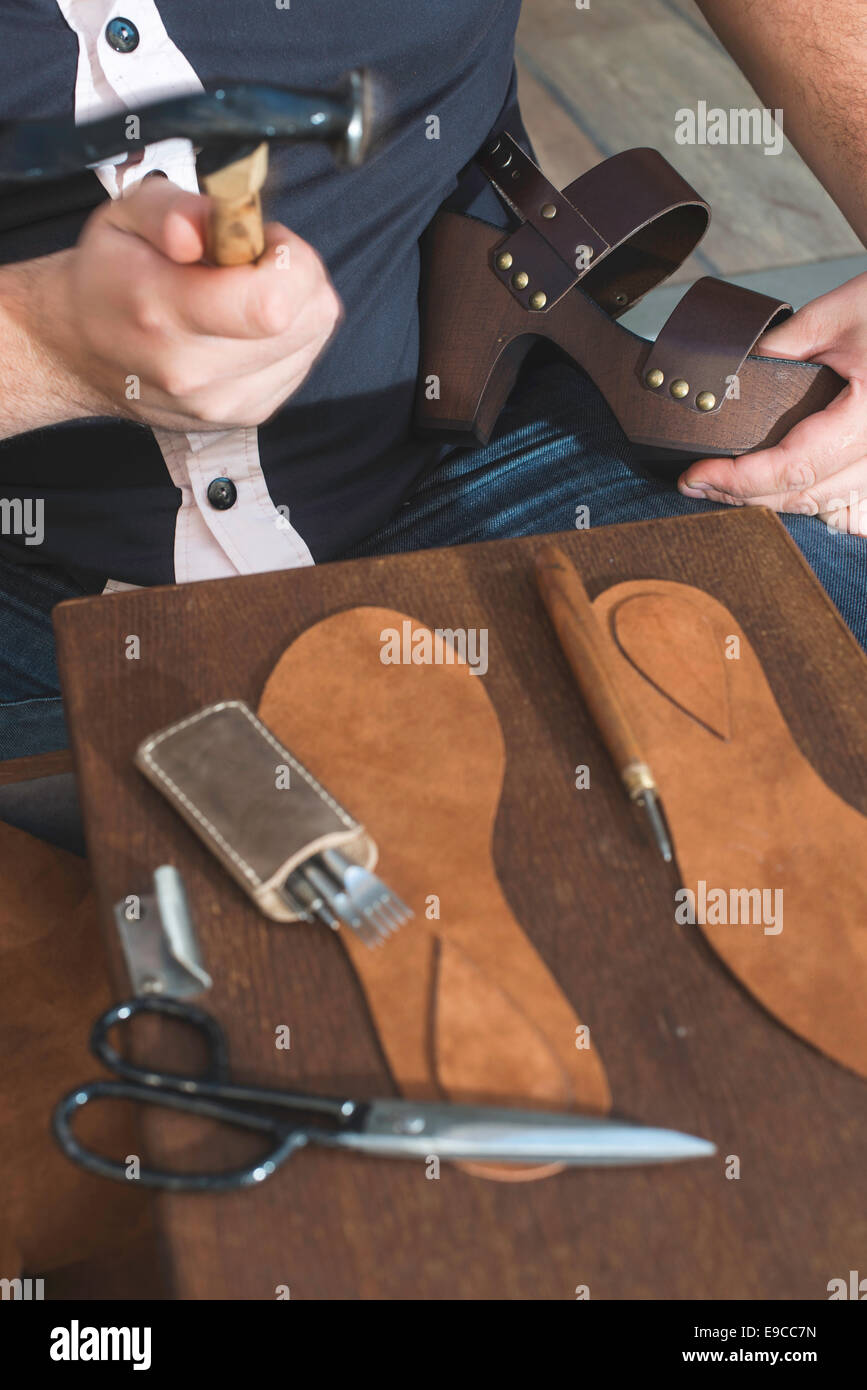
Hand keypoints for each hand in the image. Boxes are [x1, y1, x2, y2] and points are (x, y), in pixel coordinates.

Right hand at [23, 177, 341, 432]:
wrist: (84, 349)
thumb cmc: (109, 276)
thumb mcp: (124, 215)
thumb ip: (169, 209)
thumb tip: (201, 230)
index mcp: (161, 313)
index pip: (271, 303)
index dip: (284, 257)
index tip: (255, 240)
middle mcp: (194, 371)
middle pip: (304, 318)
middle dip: (293, 274)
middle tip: (247, 263)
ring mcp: (223, 402)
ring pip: (311, 339)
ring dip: (293, 306)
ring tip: (241, 294)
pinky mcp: (247, 414)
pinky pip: (302, 362)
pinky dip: (287, 335)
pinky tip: (244, 325)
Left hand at [678, 272, 866, 535]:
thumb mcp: (837, 313)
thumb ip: (783, 348)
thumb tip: (733, 378)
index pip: (795, 466)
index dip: (739, 479)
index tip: (696, 476)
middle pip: (806, 496)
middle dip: (744, 495)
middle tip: (697, 484)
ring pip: (828, 506)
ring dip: (774, 502)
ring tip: (728, 488)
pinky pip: (855, 506)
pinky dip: (817, 505)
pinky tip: (781, 496)